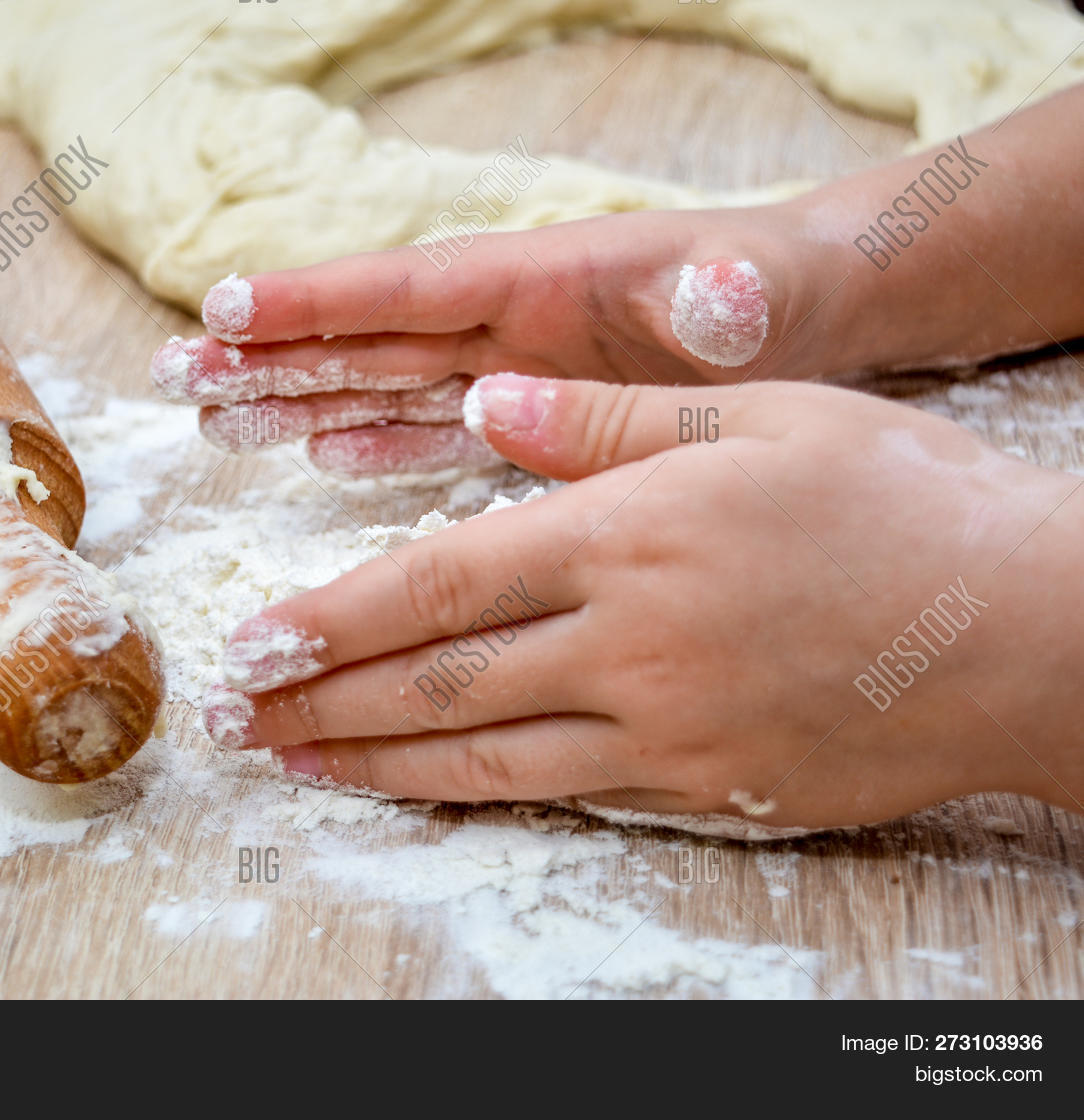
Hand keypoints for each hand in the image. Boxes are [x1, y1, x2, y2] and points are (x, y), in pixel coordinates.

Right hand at [152, 205, 843, 476]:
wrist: (806, 319)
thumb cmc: (775, 292)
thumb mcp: (754, 291)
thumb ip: (717, 293)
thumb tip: (698, 289)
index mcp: (537, 279)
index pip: (404, 288)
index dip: (316, 302)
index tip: (223, 309)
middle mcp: (502, 319)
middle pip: (363, 335)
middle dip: (270, 353)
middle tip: (172, 370)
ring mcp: (506, 364)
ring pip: (378, 382)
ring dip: (299, 400)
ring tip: (212, 416)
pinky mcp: (527, 407)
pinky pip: (431, 427)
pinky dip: (376, 442)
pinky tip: (324, 458)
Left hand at [201, 375, 1083, 829]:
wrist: (1027, 627)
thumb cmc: (897, 500)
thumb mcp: (756, 417)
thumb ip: (602, 422)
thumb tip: (481, 407)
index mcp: (626, 533)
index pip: (438, 583)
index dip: (334, 619)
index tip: (257, 639)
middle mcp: (626, 641)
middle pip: (439, 681)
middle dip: (324, 699)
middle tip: (239, 714)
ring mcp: (664, 728)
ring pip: (485, 756)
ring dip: (376, 763)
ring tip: (299, 762)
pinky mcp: (704, 785)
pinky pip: (569, 793)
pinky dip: (481, 793)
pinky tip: (428, 789)